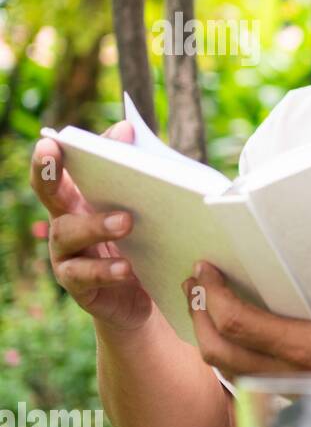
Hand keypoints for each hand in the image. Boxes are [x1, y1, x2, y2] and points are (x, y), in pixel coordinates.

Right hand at [30, 123, 153, 331]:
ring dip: (96, 225)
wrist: (145, 297)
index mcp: (79, 200)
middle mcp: (65, 224)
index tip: (54, 140)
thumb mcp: (142, 207)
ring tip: (126, 221)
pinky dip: (107, 270)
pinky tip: (128, 267)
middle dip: (49, 174)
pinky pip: (86, 276)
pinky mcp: (80, 287)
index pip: (61, 172)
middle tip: (56, 156)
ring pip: (69, 234)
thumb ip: (134, 170)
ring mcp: (67, 256)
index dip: (54, 156)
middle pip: (50, 195)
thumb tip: (127, 128)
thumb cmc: (142, 243)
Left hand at [184, 220, 310, 386]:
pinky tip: (238, 333)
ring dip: (210, 336)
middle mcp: (297, 376)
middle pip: (220, 353)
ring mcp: (297, 391)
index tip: (206, 268)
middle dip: (200, 315)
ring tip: (206, 305)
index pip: (243, 324)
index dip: (215, 295)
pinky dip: (231, 354)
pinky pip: (248, 379)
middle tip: (195, 284)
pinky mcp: (303, 396)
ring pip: (229, 370)